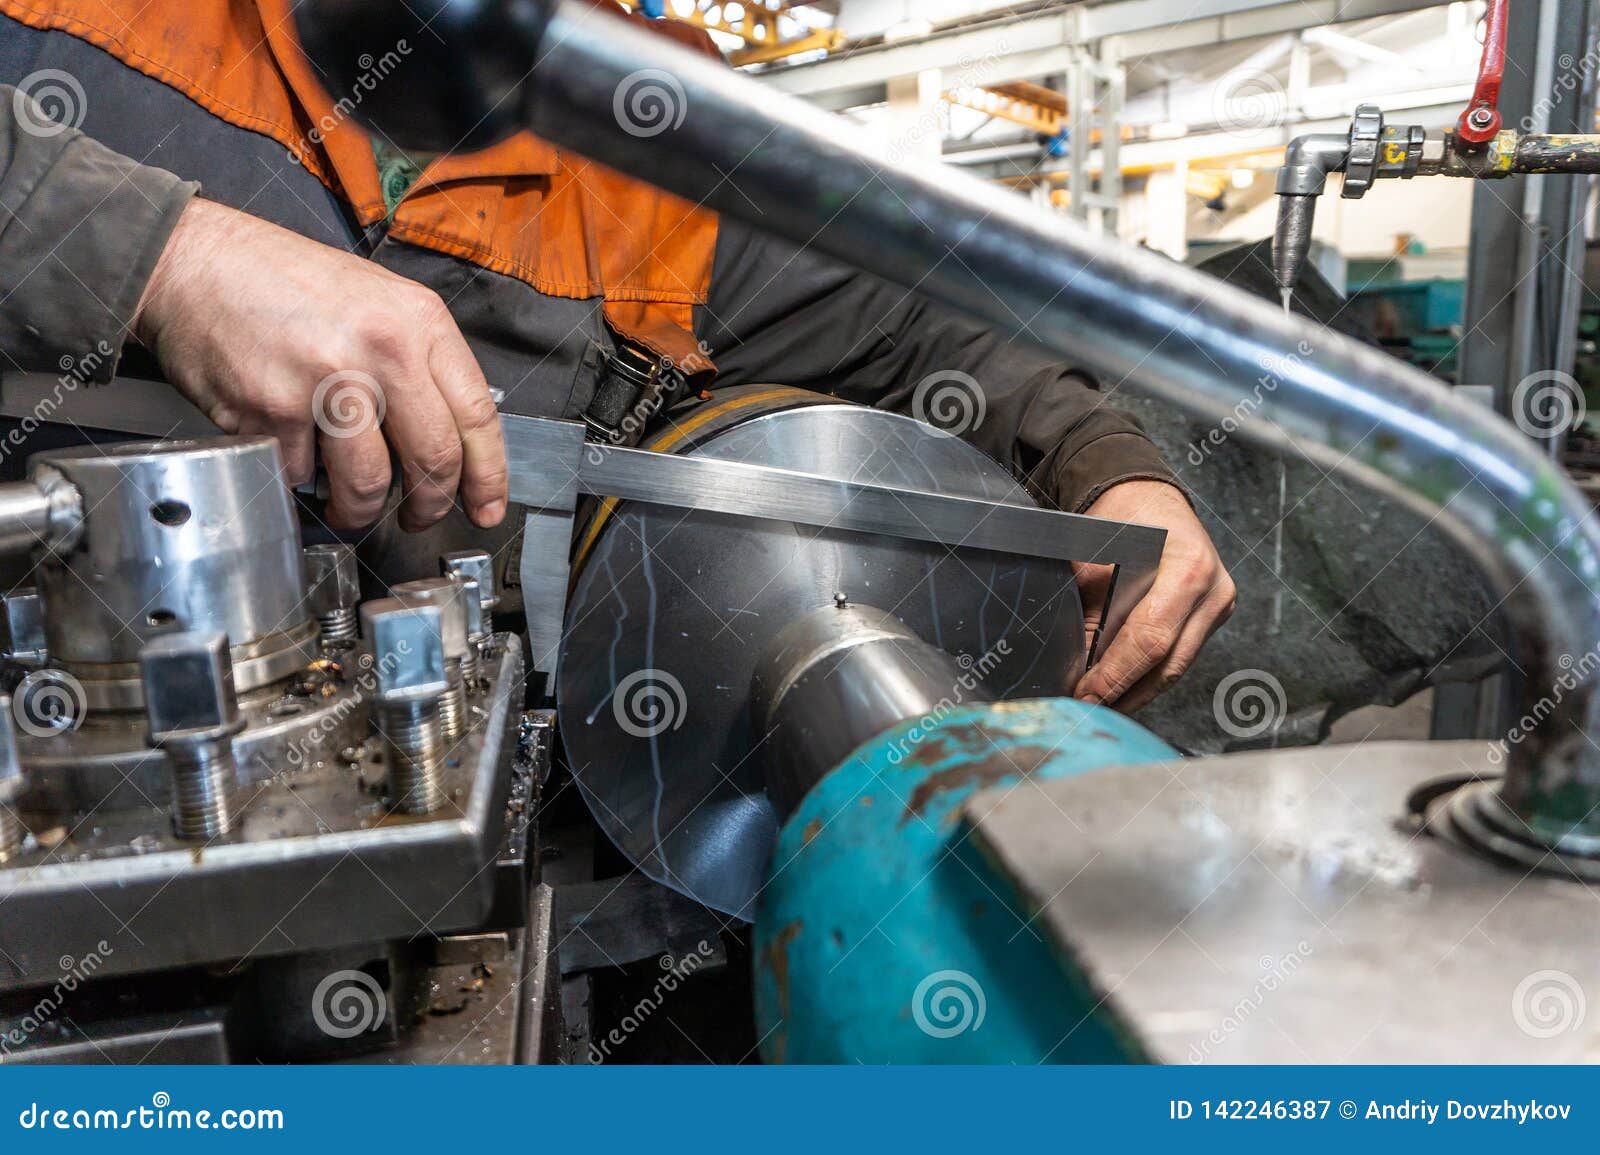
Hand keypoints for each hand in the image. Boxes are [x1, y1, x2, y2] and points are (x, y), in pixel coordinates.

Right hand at [132, 198, 507, 530]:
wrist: (196, 261)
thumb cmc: (285, 283)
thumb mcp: (379, 300)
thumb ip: (420, 361)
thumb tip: (453, 439)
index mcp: (418, 322)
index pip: (477, 415)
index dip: (488, 475)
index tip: (486, 508)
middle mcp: (381, 349)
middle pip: (433, 458)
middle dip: (430, 507)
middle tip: (418, 520)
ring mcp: (325, 379)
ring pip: (368, 482)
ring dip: (359, 512)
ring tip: (349, 508)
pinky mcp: (271, 408)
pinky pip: (302, 475)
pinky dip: (301, 481)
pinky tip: (295, 458)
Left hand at [1072, 480, 1234, 711]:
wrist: (1151, 497)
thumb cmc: (1123, 518)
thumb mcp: (1096, 557)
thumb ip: (1092, 609)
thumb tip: (1079, 665)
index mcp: (1187, 567)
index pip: (1151, 639)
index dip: (1116, 674)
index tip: (1087, 695)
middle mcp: (1214, 589)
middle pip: (1169, 663)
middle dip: (1125, 692)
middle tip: (1088, 709)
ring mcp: (1220, 604)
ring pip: (1177, 667)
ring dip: (1138, 690)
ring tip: (1101, 705)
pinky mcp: (1214, 615)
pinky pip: (1181, 655)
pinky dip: (1150, 674)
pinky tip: (1123, 687)